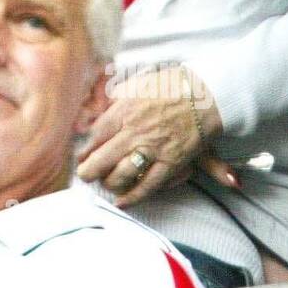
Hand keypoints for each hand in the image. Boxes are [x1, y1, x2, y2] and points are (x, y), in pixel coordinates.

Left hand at [75, 65, 236, 206]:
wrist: (206, 94)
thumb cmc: (171, 86)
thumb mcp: (137, 84)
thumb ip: (117, 98)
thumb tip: (101, 109)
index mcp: (124, 111)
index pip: (96, 135)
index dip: (85, 149)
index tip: (81, 156)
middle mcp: (135, 132)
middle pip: (102, 158)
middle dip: (88, 171)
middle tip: (84, 175)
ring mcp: (152, 149)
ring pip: (121, 175)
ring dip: (108, 183)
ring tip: (104, 184)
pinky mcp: (171, 163)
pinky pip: (148, 186)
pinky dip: (133, 197)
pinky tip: (121, 203)